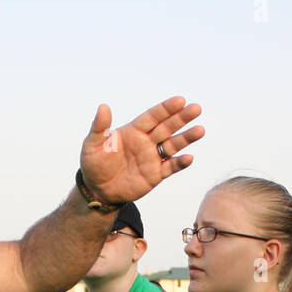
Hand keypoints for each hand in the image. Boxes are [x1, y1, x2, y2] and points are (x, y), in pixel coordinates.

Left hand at [79, 97, 203, 204]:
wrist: (98, 190)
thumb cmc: (94, 164)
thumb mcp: (92, 144)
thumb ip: (99, 127)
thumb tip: (103, 107)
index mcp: (133, 131)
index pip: (153, 117)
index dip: (166, 109)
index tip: (180, 100)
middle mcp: (146, 142)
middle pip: (167, 127)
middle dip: (181, 118)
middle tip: (196, 109)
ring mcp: (152, 158)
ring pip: (173, 145)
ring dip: (186, 138)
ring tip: (200, 130)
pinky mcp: (155, 175)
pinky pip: (170, 168)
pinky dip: (180, 163)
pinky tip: (188, 157)